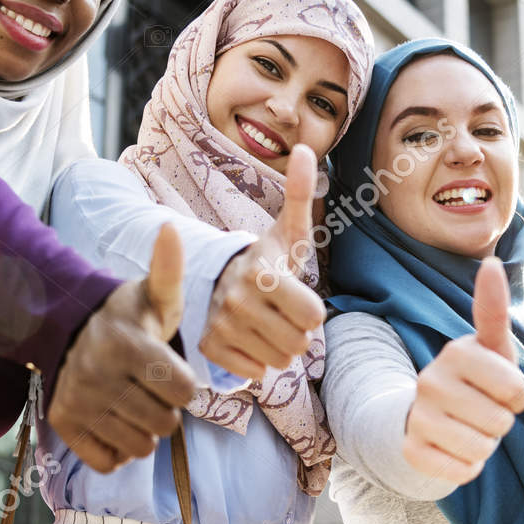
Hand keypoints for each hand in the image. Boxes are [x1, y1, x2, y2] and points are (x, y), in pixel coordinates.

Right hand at [47, 223, 199, 472]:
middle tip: (149, 388)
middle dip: (166, 409)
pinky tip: (114, 422)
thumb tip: (170, 228)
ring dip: (145, 432)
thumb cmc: (129, 318)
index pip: (185, 392)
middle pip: (166, 424)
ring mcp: (78, 403)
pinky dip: (117, 450)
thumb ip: (169, 270)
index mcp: (127, 345)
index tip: (169, 370)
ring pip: (140, 448)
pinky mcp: (64, 427)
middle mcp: (98, 376)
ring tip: (133, 404)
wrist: (71, 333)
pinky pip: (110, 463)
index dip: (184, 385)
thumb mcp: (153, 295)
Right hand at [201, 144, 325, 380]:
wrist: (214, 281)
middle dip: (295, 332)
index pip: (314, 316)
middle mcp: (237, 300)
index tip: (294, 296)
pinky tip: (247, 340)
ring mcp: (221, 326)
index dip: (311, 310)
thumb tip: (306, 150)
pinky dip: (255, 363)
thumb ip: (300, 194)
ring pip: (278, 362)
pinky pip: (253, 373)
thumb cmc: (263, 261)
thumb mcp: (285, 232)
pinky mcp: (209, 348)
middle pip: (299, 344)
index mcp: (261, 272)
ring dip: (277, 349)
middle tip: (278, 312)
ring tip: (263, 325)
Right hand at [401, 257, 523, 485]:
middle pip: (500, 423)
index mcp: (456, 352)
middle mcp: (430, 380)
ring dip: (484, 445)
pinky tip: (454, 449)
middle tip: (481, 411)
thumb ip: (493, 308)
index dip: (517, 397)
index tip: (500, 388)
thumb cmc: (475, 378)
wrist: (429, 416)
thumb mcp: (491, 346)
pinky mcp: (411, 450)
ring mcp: (418, 416)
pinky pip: (460, 471)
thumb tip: (491, 262)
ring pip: (481, 449)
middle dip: (500, 423)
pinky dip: (466, 467)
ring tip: (469, 428)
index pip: (516, 391)